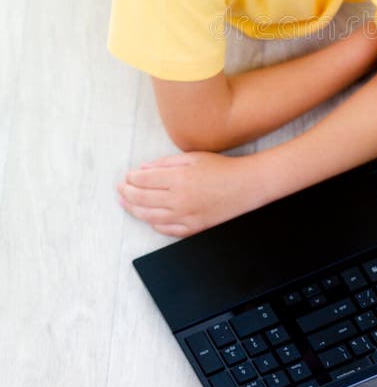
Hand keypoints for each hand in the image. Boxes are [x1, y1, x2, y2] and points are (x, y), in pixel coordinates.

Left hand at [117, 150, 265, 237]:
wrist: (246, 187)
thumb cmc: (222, 169)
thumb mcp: (193, 157)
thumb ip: (166, 163)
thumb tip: (143, 168)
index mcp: (178, 179)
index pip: (144, 180)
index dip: (131, 178)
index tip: (126, 176)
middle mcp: (179, 199)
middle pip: (142, 199)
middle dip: (126, 193)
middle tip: (120, 189)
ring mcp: (185, 216)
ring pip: (149, 216)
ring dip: (134, 210)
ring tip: (126, 203)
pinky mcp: (192, 228)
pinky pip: (165, 229)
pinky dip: (153, 223)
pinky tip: (148, 217)